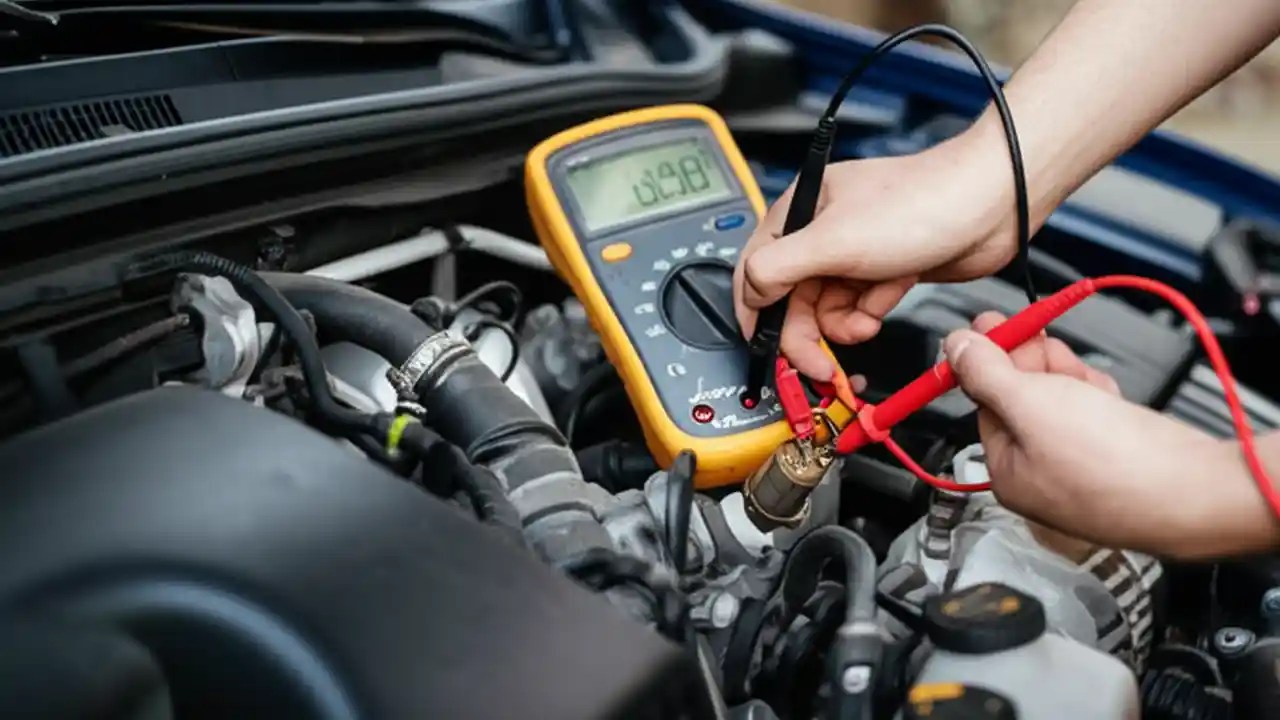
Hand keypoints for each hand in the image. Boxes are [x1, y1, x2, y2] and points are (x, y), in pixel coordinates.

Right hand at [733, 128, 1017, 380]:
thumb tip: (748, 295)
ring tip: (866, 320)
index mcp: (799, 213)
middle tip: (819, 363)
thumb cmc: (922, 202)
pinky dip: (869, 314)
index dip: (756, 312)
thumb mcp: (833, 240)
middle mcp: (821, 233)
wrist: (992, 205)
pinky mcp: (882, 270)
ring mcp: (853, 253)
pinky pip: (859, 307)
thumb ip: (777, 269)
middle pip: (792, 299)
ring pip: (826, 309)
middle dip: (806, 333)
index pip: (754, 269)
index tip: (762, 347)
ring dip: (843, 325)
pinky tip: (886, 302)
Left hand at [946, 313, 1279, 558]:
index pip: (984, 405)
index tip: (991, 325)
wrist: (1195, 488)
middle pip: (1023, 402)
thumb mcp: (1029, 403)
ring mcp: (1084, 470)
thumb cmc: (1110, 463)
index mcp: (1008, 474)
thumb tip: (954, 348)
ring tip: (1076, 368)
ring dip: (1066, 375)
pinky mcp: (1121, 459)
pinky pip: (1098, 414)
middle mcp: (1042, 478)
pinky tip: (1105, 390)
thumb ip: (985, 373)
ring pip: (1063, 403)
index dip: (989, 361)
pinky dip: (1098, 393)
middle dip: (1030, 363)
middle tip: (1033, 329)